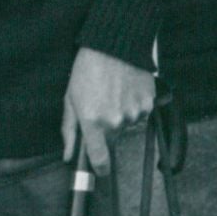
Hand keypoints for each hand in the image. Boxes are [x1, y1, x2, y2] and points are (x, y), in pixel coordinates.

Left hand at [60, 47, 155, 177]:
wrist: (115, 44)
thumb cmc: (88, 69)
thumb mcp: (71, 99)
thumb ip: (69, 130)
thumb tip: (68, 156)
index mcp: (92, 122)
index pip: (99, 159)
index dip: (100, 169)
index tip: (101, 170)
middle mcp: (114, 121)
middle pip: (113, 138)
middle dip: (107, 129)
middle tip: (102, 105)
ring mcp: (133, 112)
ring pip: (127, 125)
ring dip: (122, 115)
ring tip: (115, 92)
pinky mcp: (148, 103)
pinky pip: (141, 113)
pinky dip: (135, 106)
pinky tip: (127, 89)